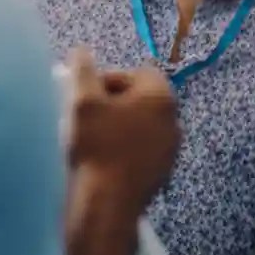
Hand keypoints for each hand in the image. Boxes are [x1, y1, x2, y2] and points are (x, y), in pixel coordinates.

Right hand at [65, 49, 179, 217]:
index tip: (88, 94)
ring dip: (119, 126)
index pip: (138, 73)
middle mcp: (173, 121)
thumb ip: (82, 69)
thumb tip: (81, 51)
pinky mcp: (162, 173)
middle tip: (88, 114)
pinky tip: (103, 160)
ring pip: (141, 126)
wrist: (106, 203)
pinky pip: (142, 150)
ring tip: (93, 137)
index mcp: (161, 97)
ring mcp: (171, 150)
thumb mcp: (82, 100)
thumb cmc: (97, 146)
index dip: (110, 78)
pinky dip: (124, 149)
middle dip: (114, 102)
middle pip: (141, 99)